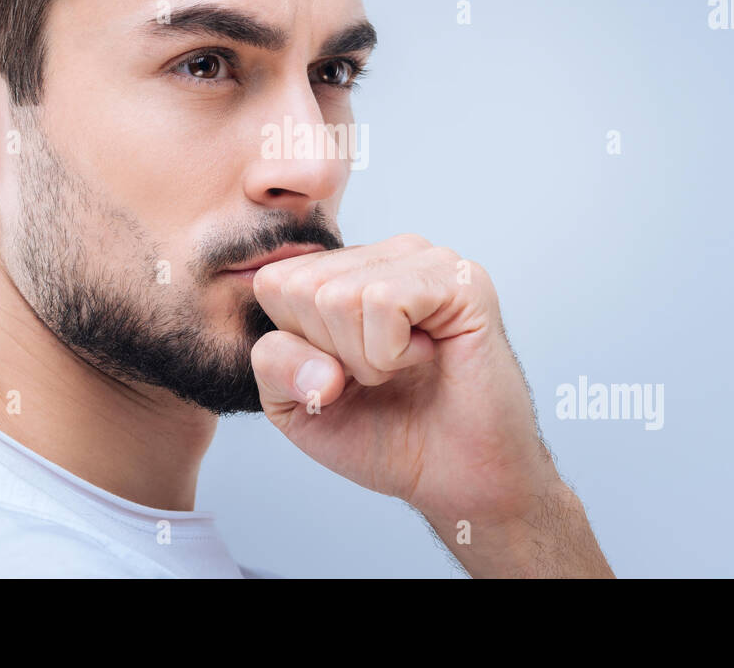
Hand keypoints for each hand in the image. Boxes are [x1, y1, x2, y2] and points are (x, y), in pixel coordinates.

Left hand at [249, 233, 611, 576]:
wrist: (457, 478)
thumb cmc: (386, 435)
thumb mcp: (297, 405)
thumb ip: (273, 365)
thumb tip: (314, 354)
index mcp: (345, 272)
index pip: (273, 282)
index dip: (297, 347)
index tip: (341, 375)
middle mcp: (384, 256)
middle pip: (300, 288)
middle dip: (330, 354)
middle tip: (380, 376)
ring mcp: (425, 261)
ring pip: (337, 295)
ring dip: (365, 359)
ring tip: (404, 368)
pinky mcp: (460, 280)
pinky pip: (383, 301)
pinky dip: (392, 352)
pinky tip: (428, 358)